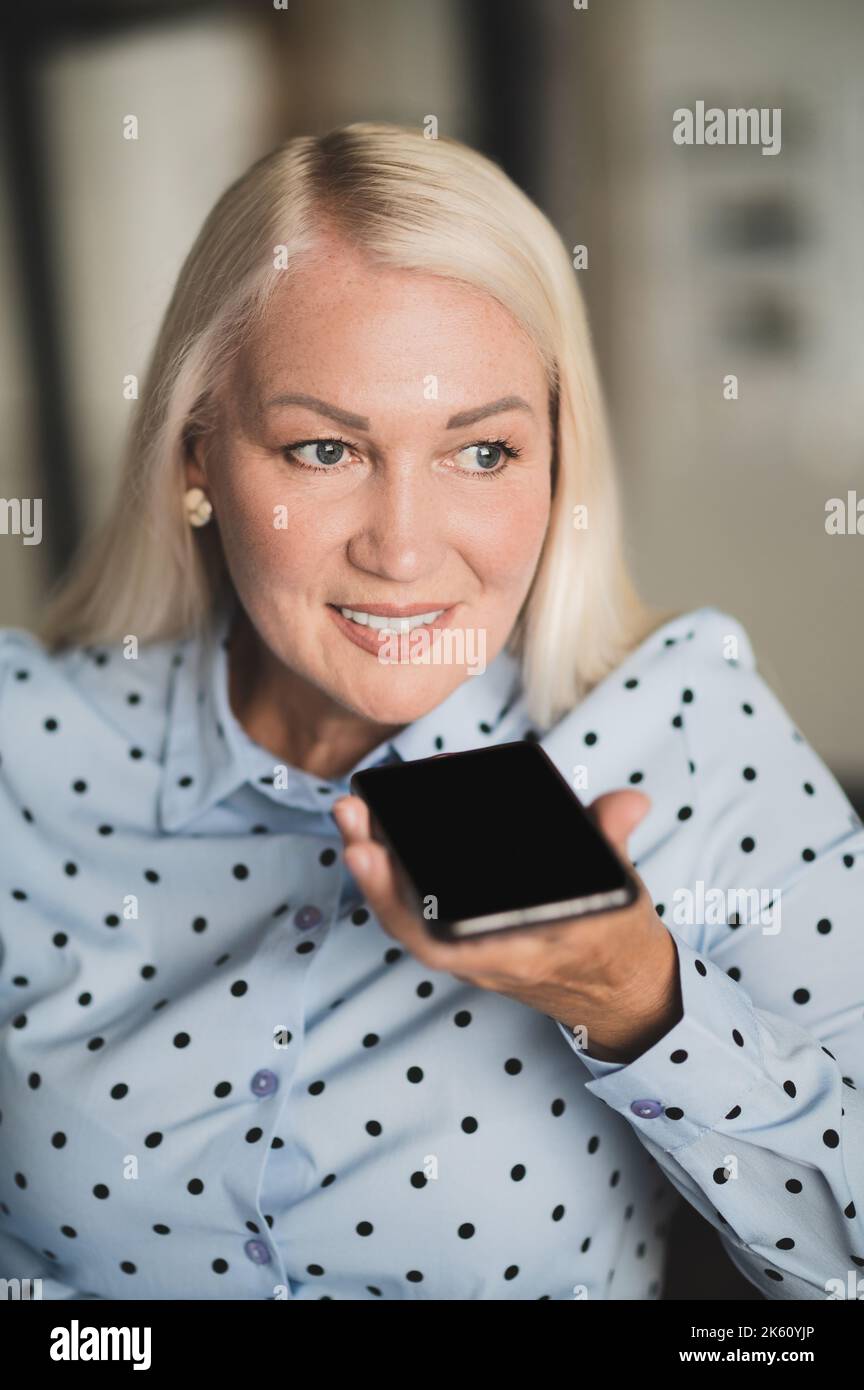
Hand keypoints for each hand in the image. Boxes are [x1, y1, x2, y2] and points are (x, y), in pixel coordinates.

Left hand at [331, 789, 682, 1064]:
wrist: (619, 996)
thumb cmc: (617, 944)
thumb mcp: (622, 894)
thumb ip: (612, 841)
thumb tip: (628, 803)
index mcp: (523, 952)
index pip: (448, 942)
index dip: (401, 904)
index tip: (372, 856)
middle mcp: (485, 960)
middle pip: (412, 924)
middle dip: (372, 872)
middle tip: (350, 814)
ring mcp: (471, 954)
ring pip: (408, 918)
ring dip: (375, 869)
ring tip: (352, 812)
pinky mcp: (466, 941)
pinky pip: (418, 914)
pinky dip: (394, 877)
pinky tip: (376, 835)